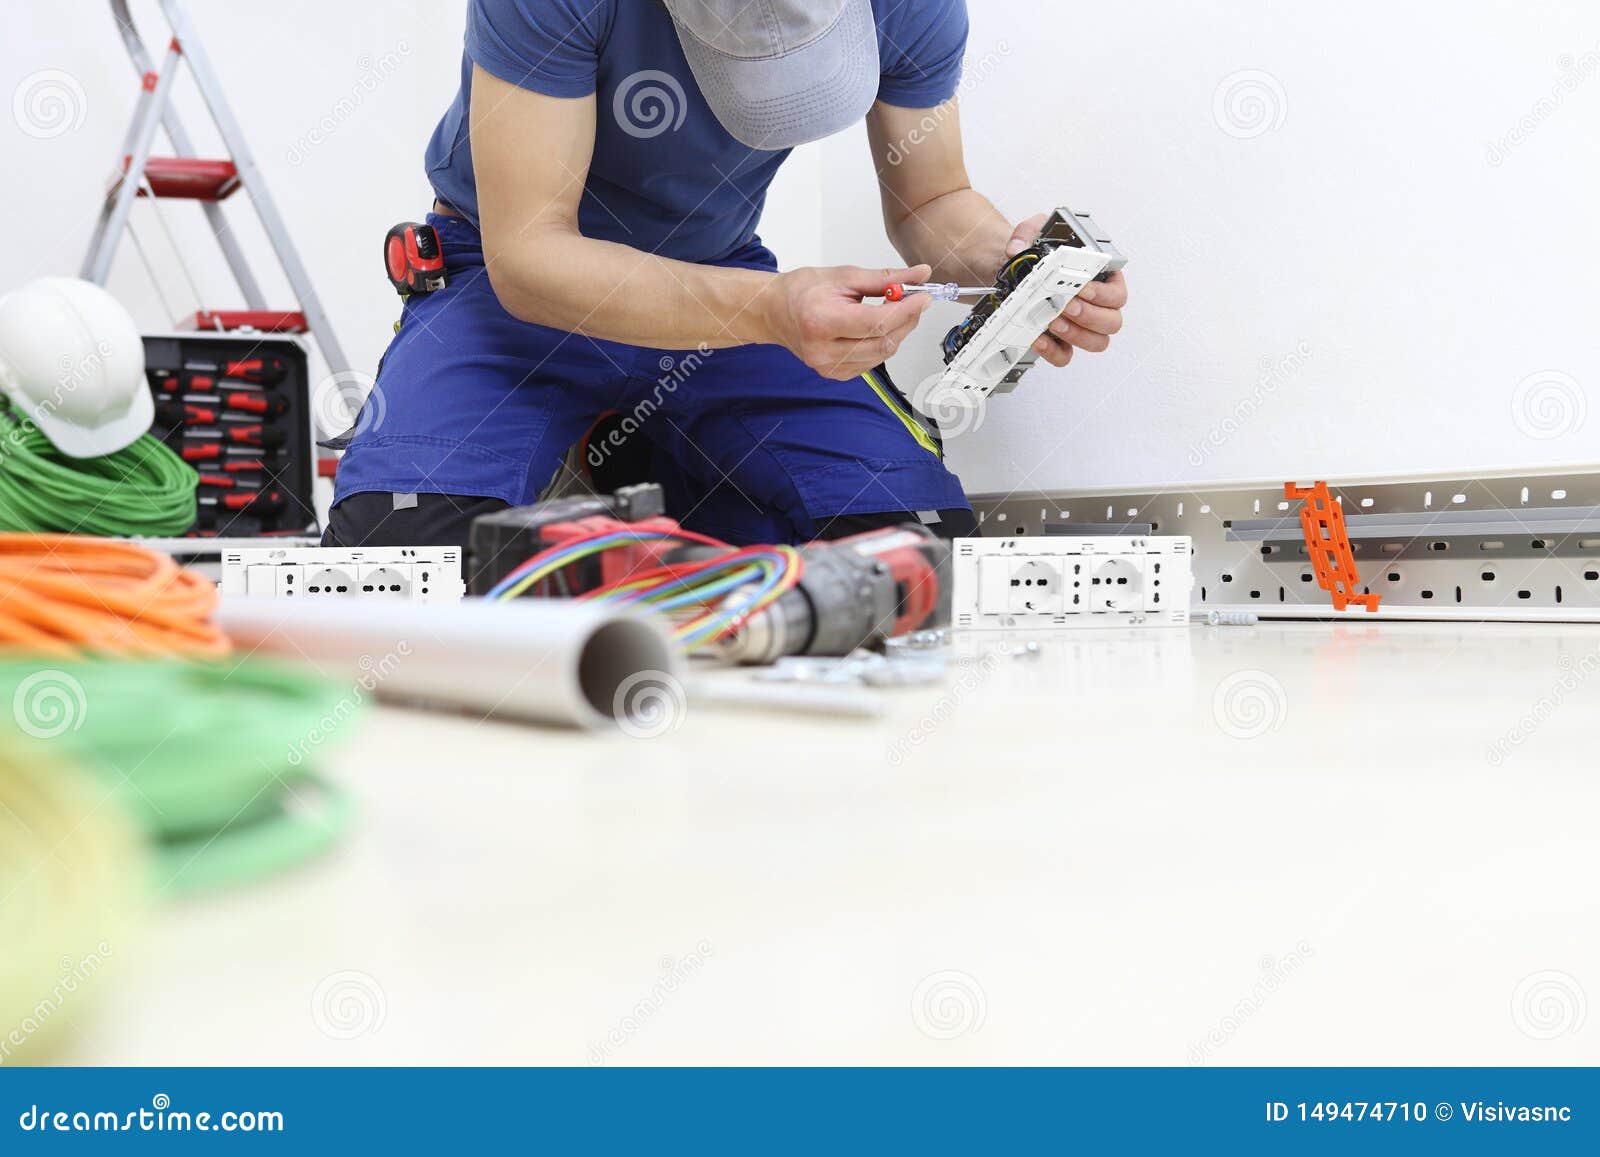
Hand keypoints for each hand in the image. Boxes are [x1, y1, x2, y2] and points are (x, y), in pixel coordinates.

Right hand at [762, 264, 932, 380]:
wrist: (775, 312)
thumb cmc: (802, 290)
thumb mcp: (844, 276)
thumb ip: (885, 278)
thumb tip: (920, 275)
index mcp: (821, 322)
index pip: (877, 323)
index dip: (907, 311)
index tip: (923, 296)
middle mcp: (823, 351)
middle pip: (883, 342)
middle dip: (907, 320)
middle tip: (915, 299)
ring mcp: (829, 368)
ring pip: (882, 354)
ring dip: (897, 331)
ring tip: (895, 309)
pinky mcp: (835, 375)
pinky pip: (873, 361)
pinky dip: (883, 343)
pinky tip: (878, 326)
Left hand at [1005, 213, 1128, 367]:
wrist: (1014, 274)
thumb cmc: (1036, 255)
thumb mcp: (1034, 233)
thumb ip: (1028, 233)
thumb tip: (1017, 247)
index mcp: (1101, 279)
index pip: (1117, 292)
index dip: (1105, 294)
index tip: (1084, 289)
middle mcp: (1097, 306)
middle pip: (1112, 321)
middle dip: (1089, 316)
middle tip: (1067, 306)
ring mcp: (1081, 326)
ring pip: (1096, 342)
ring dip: (1076, 334)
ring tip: (1054, 321)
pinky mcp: (1062, 342)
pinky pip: (1065, 356)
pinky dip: (1053, 351)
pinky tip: (1039, 338)